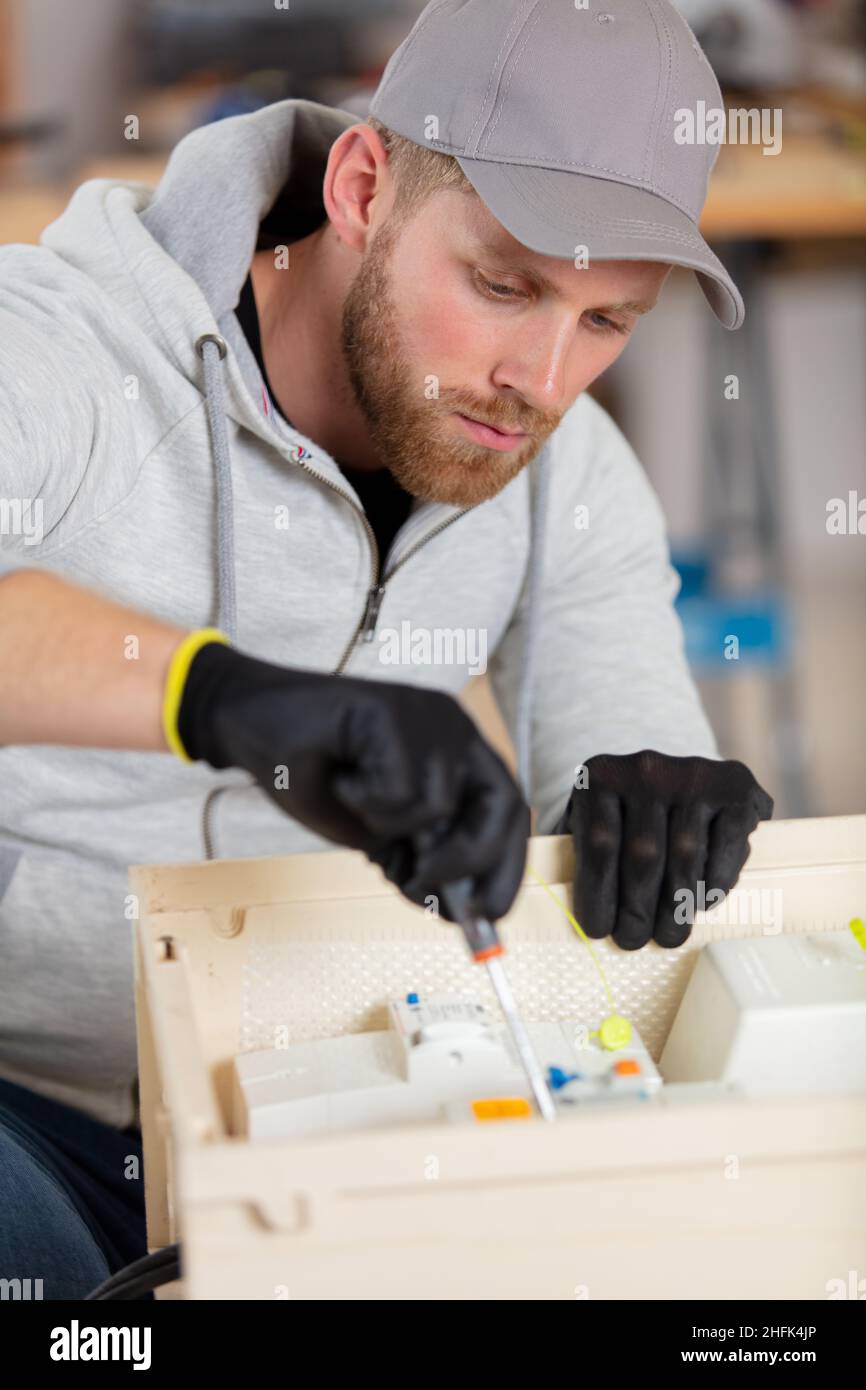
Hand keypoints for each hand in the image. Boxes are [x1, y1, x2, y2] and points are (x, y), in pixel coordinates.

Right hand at [176, 642, 529, 922]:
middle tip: (424, 884)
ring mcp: (429, 715)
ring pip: (442, 803)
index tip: (488, 917)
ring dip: (391, 826)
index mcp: (462, 756)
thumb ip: (422, 864)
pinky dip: (365, 801)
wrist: (253, 728)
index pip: (509, 813)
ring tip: (355, 801)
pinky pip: (399, 789)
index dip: (507, 868)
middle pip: (501, 803)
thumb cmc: (316, 775)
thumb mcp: (379, 835)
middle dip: (468, 860)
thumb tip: (462, 913)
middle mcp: (457, 729)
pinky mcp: (395, 708)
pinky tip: (342, 779)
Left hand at [554, 750, 772, 949]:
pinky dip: (715, 881)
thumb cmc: (624, 816)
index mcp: (601, 776)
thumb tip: (574, 918)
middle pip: (643, 854)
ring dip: (676, 906)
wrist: (674, 777)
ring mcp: (693, 773)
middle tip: (633, 941)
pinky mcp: (735, 786)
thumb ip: (582, 855)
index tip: (596, 931)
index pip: (598, 843)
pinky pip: (726, 843)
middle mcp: (647, 767)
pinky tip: (703, 902)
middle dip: (637, 910)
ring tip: (668, 934)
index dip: (598, 894)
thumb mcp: (591, 821)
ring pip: (685, 855)